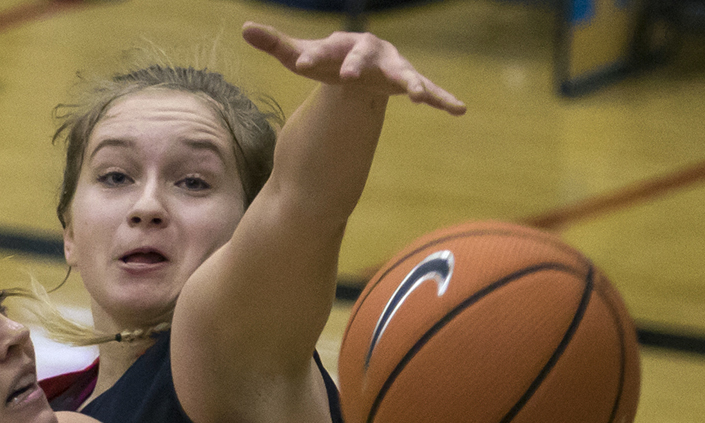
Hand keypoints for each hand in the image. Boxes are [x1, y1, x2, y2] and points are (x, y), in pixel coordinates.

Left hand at [241, 22, 465, 114]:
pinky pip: (431, 90)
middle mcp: (373, 53)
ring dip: (412, 83)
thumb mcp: (302, 55)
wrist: (358, 67)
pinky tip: (460, 111)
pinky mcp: (410, 84)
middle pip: (366, 56)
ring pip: (404, 74)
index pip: (327, 50)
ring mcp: (394, 68)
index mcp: (345, 44)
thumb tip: (244, 28)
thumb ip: (276, 44)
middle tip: (349, 74)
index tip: (299, 65)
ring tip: (418, 95)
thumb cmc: (328, 60)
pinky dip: (444, 99)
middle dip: (358, 64)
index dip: (314, 57)